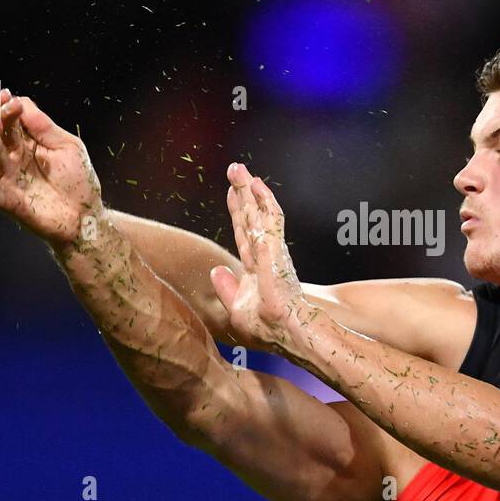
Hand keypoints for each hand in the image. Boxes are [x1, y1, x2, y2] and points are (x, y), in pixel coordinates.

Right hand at [0, 88, 103, 245]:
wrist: (84, 218)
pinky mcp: (3, 199)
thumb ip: (43, 125)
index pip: (10, 120)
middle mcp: (11, 157)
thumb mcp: (67, 146)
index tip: (7, 100)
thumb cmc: (79, 181)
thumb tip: (19, 100)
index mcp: (26, 142)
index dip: (7, 108)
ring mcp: (6, 177)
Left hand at [209, 163, 315, 351]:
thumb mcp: (236, 309)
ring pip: (258, 212)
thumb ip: (226, 288)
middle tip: (234, 169)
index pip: (244, 233)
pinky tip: (257, 184)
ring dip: (249, 189)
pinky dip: (265, 200)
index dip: (238, 212)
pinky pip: (271, 218)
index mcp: (255, 268)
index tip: (233, 194)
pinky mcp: (275, 248)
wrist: (284, 332)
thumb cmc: (266, 328)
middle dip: (242, 193)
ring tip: (238, 168)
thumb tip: (215, 270)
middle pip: (249, 217)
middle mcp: (264, 254)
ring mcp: (270, 249)